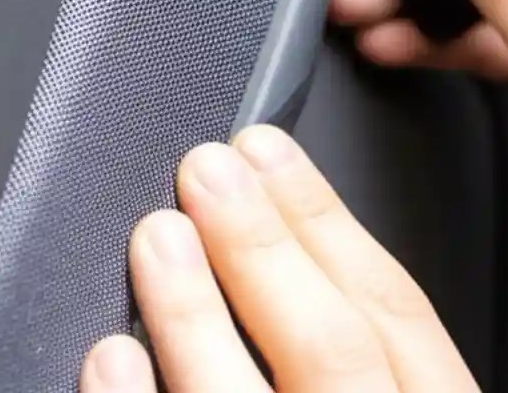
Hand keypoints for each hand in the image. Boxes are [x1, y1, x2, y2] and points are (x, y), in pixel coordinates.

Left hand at [80, 127, 477, 392]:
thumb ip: (360, 351)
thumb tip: (294, 251)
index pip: (396, 316)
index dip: (327, 220)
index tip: (269, 152)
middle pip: (333, 347)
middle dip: (267, 244)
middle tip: (209, 168)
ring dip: (195, 312)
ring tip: (157, 234)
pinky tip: (111, 355)